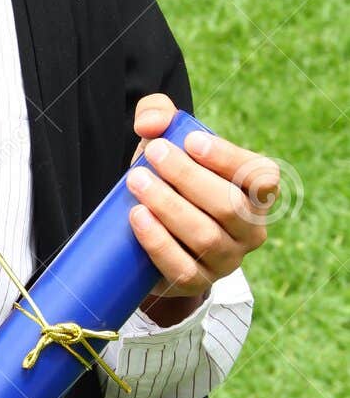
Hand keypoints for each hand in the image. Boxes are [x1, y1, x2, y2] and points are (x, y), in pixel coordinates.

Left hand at [126, 93, 279, 317]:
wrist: (149, 228)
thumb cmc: (167, 177)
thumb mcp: (165, 139)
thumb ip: (159, 115)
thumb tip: (152, 124)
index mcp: (255, 192)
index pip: (260, 177)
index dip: (228, 159)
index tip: (190, 140)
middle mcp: (250, 228)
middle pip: (230, 206)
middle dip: (188, 177)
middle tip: (152, 154)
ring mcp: (227, 260)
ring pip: (206, 237)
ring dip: (168, 206)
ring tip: (136, 181)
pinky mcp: (198, 282)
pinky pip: (183, 268)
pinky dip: (158, 242)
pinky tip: (137, 217)